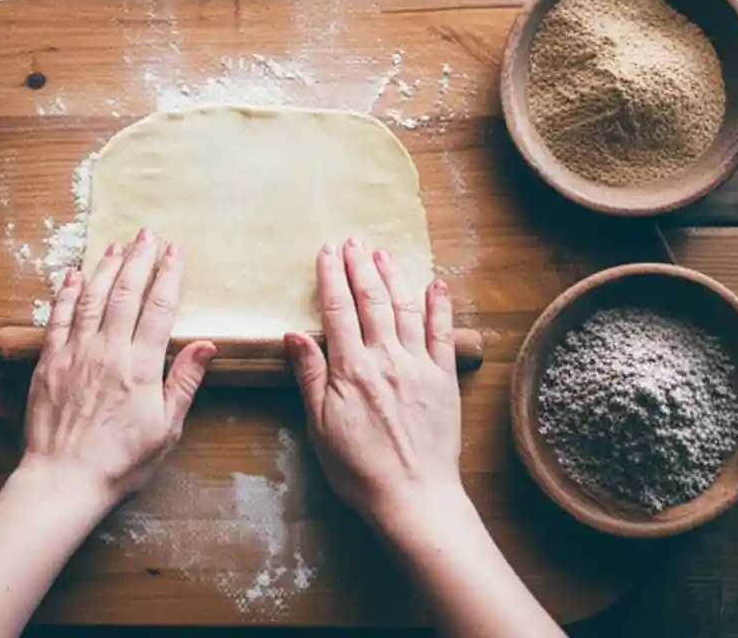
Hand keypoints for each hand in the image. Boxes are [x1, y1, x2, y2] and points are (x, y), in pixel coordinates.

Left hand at [21, 228, 216, 505]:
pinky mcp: (49, 362)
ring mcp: (75, 354)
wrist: (64, 480)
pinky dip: (66, 293)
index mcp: (140, 367)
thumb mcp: (166, 429)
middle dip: (139, 258)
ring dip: (105, 267)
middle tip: (148, 233)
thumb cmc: (120, 462)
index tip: (177, 251)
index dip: (169, 275)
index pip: (159, 308)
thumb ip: (183, 383)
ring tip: (117, 246)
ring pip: (91, 297)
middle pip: (125, 292)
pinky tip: (73, 275)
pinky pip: (58, 318)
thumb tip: (206, 345)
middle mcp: (107, 352)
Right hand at [284, 237, 464, 526]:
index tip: (325, 252)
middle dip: (360, 266)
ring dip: (392, 277)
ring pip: (404, 309)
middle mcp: (386, 359)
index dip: (330, 277)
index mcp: (351, 370)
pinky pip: (443, 334)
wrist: (413, 497)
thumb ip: (310, 376)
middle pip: (371, 301)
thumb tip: (293, 335)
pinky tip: (434, 285)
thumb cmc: (359, 469)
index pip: (337, 311)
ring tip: (382, 254)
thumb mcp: (320, 426)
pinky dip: (439, 306)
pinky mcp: (444, 380)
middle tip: (352, 241)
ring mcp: (418, 367)